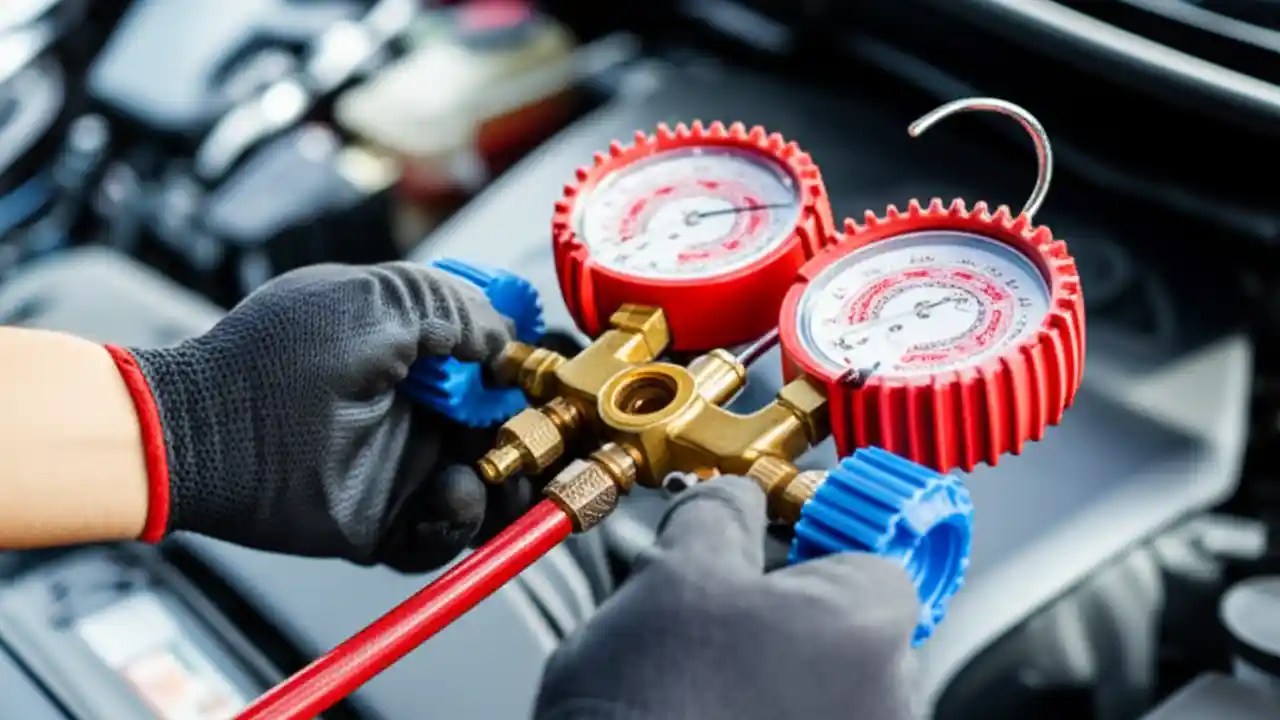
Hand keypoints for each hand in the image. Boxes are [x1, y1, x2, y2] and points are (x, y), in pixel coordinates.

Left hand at [121, 262, 511, 570]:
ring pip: (486, 489)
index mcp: (417, 357)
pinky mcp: (382, 524)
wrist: (201, 433)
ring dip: (506, 484)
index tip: (542, 377)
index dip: (525, 375)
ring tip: (492, 469)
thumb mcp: (373, 300)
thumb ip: (450, 306)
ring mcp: (400, 470)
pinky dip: (460, 523)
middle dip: (531, 437)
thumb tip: (501, 335)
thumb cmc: (273, 358)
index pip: (495, 368)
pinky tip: (452, 492)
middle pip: (504, 433)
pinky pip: (441, 539)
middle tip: (536, 434)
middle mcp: (415, 414)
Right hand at [534, 477, 920, 719]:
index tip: (772, 539)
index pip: (869, 551)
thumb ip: (720, 514)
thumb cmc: (650, 703)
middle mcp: (888, 698)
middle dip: (789, 606)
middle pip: (852, 621)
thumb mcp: (674, 572)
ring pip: (828, 681)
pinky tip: (713, 713)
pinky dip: (770, 713)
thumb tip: (734, 500)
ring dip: (778, 665)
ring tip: (704, 671)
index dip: (809, 537)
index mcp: (870, 625)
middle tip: (717, 609)